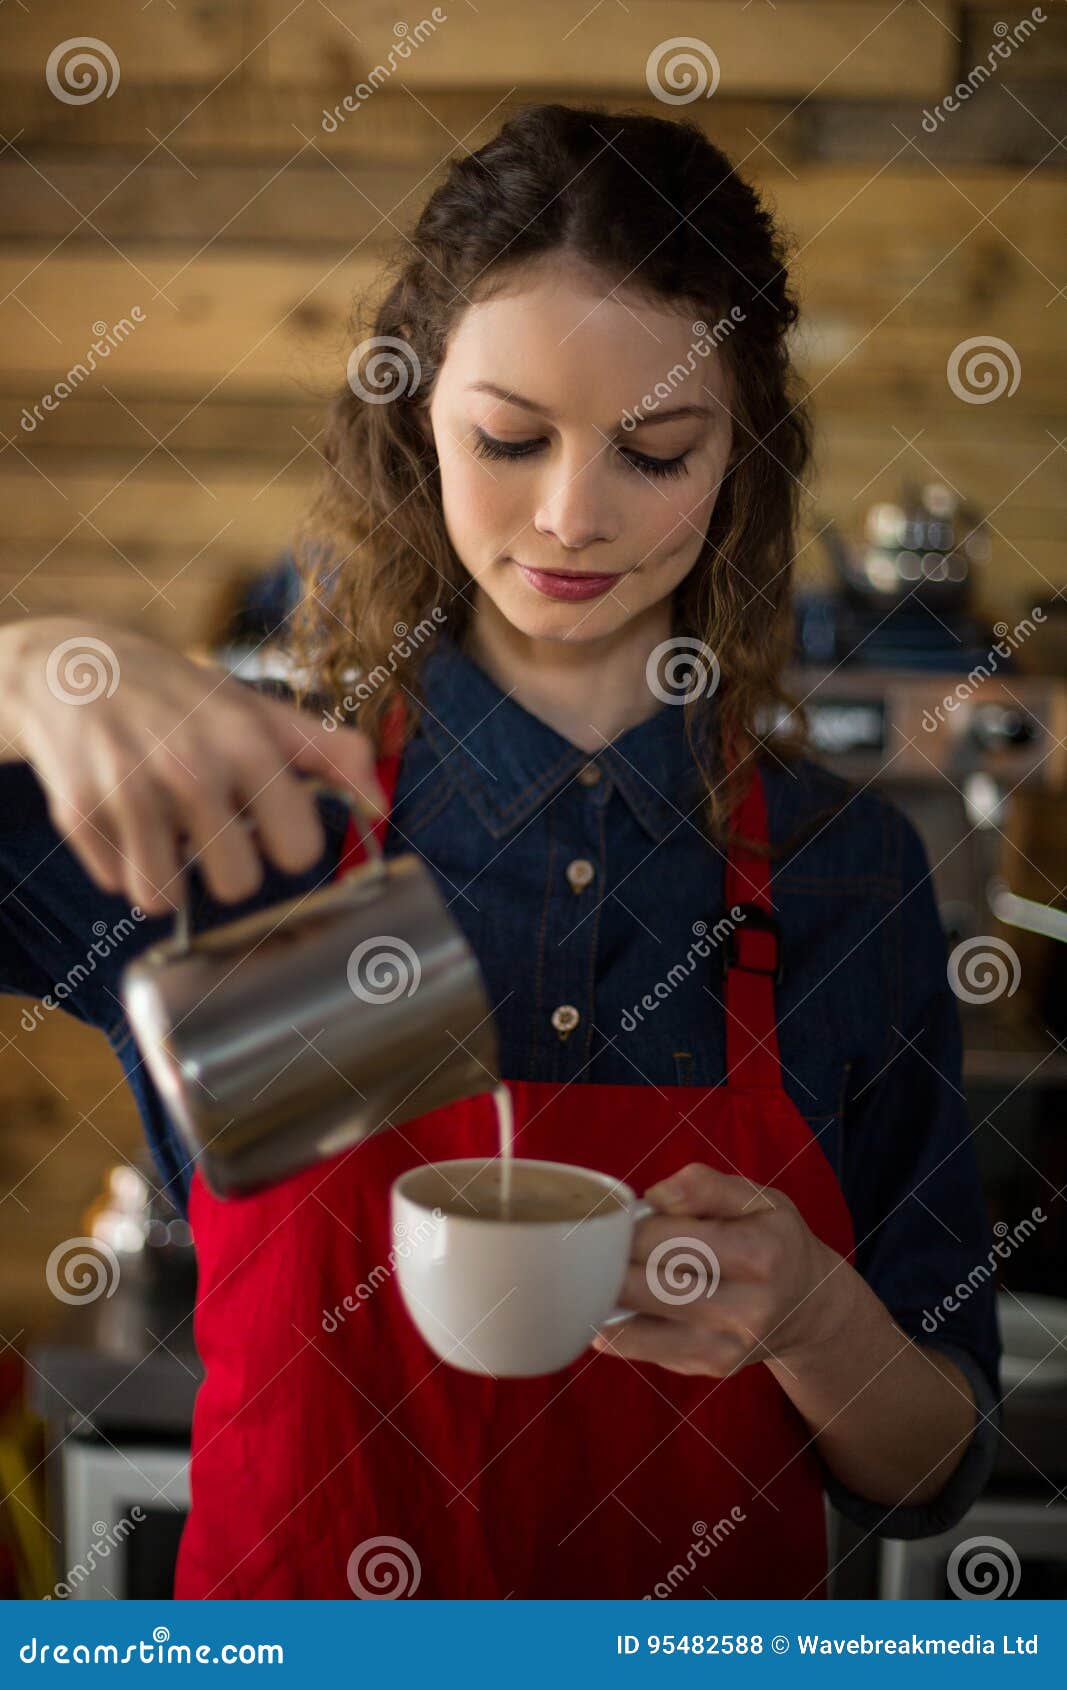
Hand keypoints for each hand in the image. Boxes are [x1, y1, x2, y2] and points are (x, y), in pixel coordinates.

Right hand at [0, 616, 388, 913]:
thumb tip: (380, 807)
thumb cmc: (180, 697)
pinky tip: (119, 817)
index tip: (267, 825)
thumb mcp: (259, 710)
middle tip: (209, 829)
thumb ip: (331, 754)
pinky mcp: (75, 810)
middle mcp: (190, 766)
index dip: (286, 846)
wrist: (70, 665)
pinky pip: (114, 885)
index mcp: (248, 743)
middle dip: (227, 869)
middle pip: (237, 886)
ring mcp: (129, 789)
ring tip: (163, 830)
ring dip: (167, 877)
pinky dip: (119, 863)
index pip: (299, 849)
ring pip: (165, 899)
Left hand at [592, 1161, 851, 1377]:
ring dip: (605, 1301)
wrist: (809, 1307)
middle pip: (653, 1285)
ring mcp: (728, 1346)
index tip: (614, 1219)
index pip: (673, 1240)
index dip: (632, 1229)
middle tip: (590, 1248)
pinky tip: (605, 1308)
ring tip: (588, 1277)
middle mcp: (748, 1308)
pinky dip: (616, 1330)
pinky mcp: (711, 1367)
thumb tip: (655, 1195)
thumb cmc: (773, 1240)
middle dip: (612, 1265)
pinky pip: (646, 1351)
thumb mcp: (758, 1198)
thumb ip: (707, 1186)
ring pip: (641, 1327)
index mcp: (760, 1254)